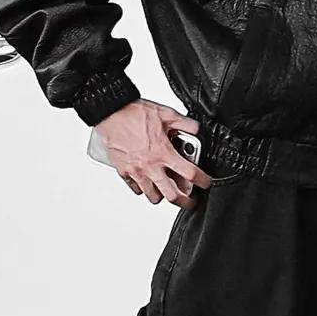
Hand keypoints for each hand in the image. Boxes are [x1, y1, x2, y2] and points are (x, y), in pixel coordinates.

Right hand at [95, 100, 211, 207]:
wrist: (110, 113)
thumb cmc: (133, 113)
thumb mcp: (166, 114)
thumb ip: (184, 124)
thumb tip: (196, 130)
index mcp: (163, 152)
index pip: (190, 174)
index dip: (203, 181)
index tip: (206, 183)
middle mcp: (150, 166)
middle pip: (172, 195)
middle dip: (185, 201)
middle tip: (190, 200)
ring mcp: (136, 171)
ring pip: (153, 196)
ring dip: (163, 195)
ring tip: (168, 190)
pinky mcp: (124, 172)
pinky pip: (136, 189)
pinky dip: (144, 188)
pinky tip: (148, 181)